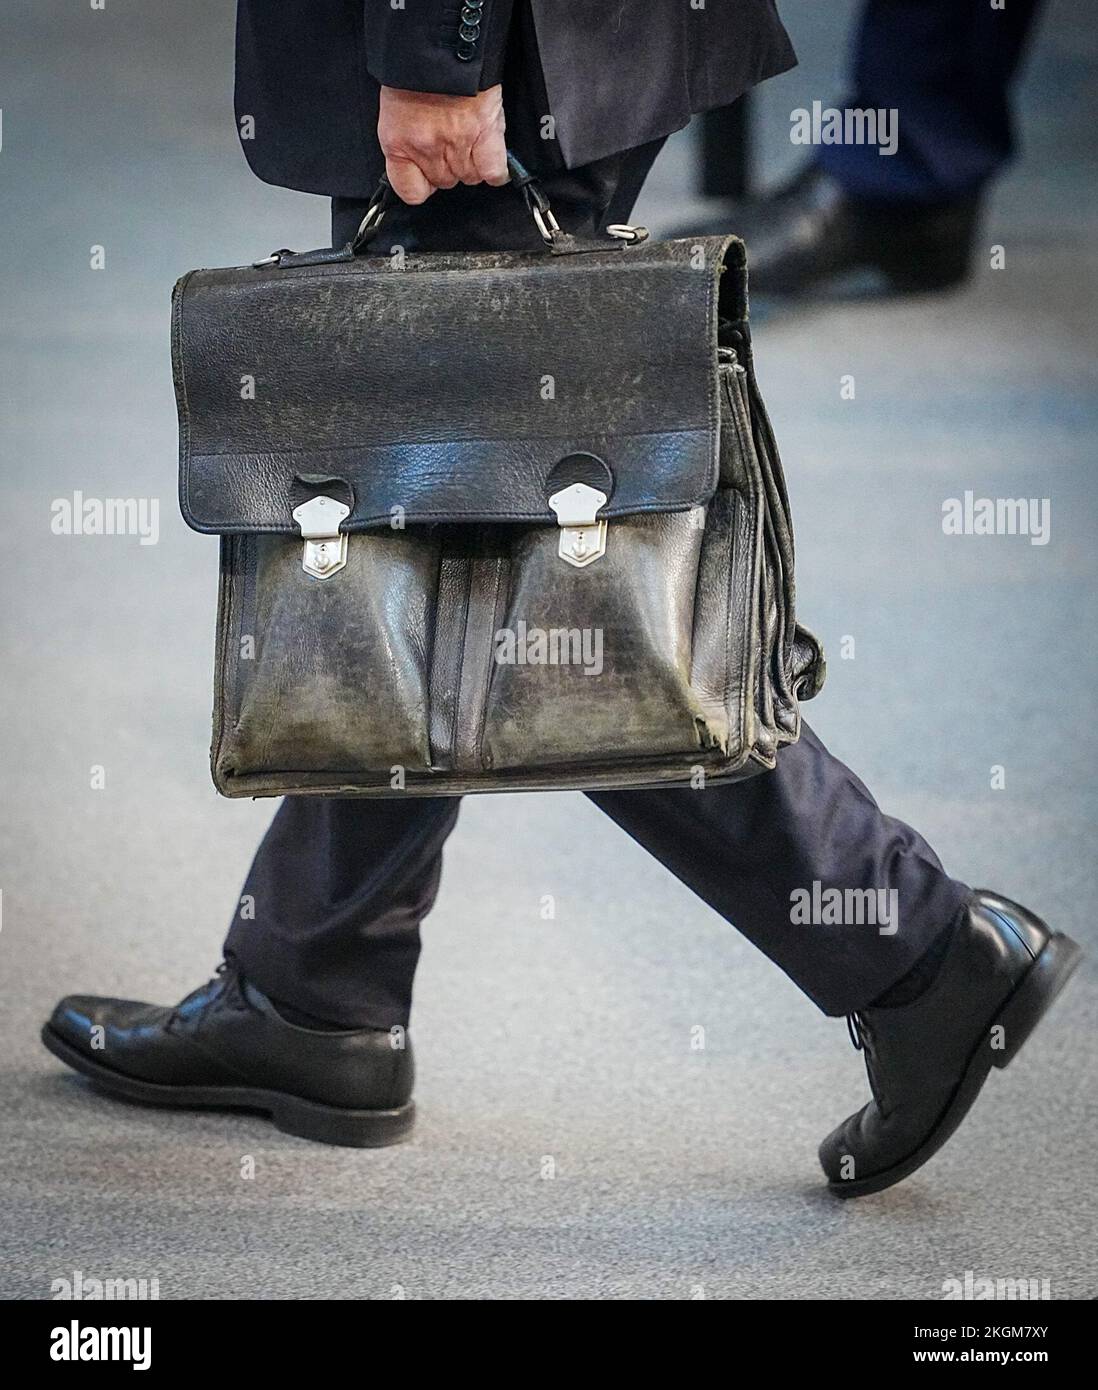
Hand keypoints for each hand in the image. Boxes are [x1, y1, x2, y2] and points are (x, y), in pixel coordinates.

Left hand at [378, 84, 508, 204]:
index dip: (421, 183)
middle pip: (444, 182)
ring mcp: (457, 144)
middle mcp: (427, 148)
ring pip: (469, 178)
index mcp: (398, 143)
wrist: (442, 43)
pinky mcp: (485, 135)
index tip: (425, 175)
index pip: (411, 192)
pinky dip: (495, 170)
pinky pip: (493, 172)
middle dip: (448, 166)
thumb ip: (408, 142)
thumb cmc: (417, 71)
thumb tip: (421, 164)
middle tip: (449, 141)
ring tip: (469, 140)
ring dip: (471, 164)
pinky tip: (490, 157)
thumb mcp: (397, 110)